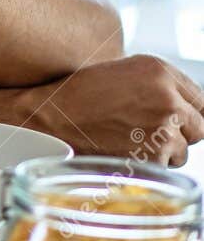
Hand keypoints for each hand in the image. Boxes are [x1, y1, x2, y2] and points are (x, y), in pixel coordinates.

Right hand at [23, 53, 203, 165]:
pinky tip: (123, 154)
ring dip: (165, 153)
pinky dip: (149, 167)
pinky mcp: (154, 156)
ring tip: (131, 143)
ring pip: (183, 152)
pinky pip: (164, 168)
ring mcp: (164, 128)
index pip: (201, 100)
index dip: (189, 114)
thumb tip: (183, 106)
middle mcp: (168, 98)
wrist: (52, 118)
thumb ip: (160, 86)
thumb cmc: (79, 96)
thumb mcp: (124, 72)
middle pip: (200, 128)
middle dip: (181, 134)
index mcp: (161, 71)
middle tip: (154, 135)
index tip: (181, 122)